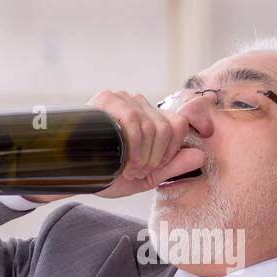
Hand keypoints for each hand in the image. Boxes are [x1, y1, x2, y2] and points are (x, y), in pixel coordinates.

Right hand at [28, 90, 206, 201]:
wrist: (76, 177)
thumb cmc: (111, 174)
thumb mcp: (147, 176)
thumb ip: (173, 166)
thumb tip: (200, 155)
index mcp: (152, 117)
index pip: (179, 124)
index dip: (171, 151)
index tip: (153, 168)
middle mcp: (140, 103)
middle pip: (167, 128)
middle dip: (155, 157)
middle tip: (138, 171)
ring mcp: (123, 98)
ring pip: (152, 126)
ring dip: (143, 155)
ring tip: (128, 166)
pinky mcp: (106, 99)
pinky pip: (132, 119)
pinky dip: (133, 144)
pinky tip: (124, 158)